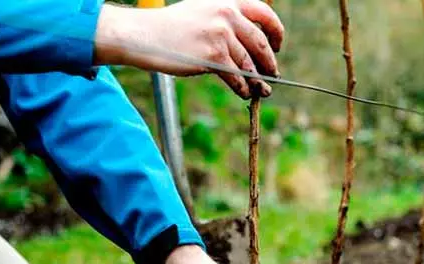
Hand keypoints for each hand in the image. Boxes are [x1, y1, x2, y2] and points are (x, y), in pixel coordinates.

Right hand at [95, 0, 284, 98]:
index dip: (276, 31)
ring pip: (249, 63)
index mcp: (227, 1)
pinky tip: (244, 93)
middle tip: (273, 73)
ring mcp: (221, 35)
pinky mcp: (213, 56)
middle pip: (260, 42)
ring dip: (258, 80)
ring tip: (261, 90)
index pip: (264, 14)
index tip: (278, 45)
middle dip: (270, 61)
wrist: (145, 35)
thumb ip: (225, 19)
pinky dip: (243, 87)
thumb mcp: (201, 11)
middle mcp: (227, 14)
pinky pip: (236, 76)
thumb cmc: (170, 27)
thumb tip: (249, 44)